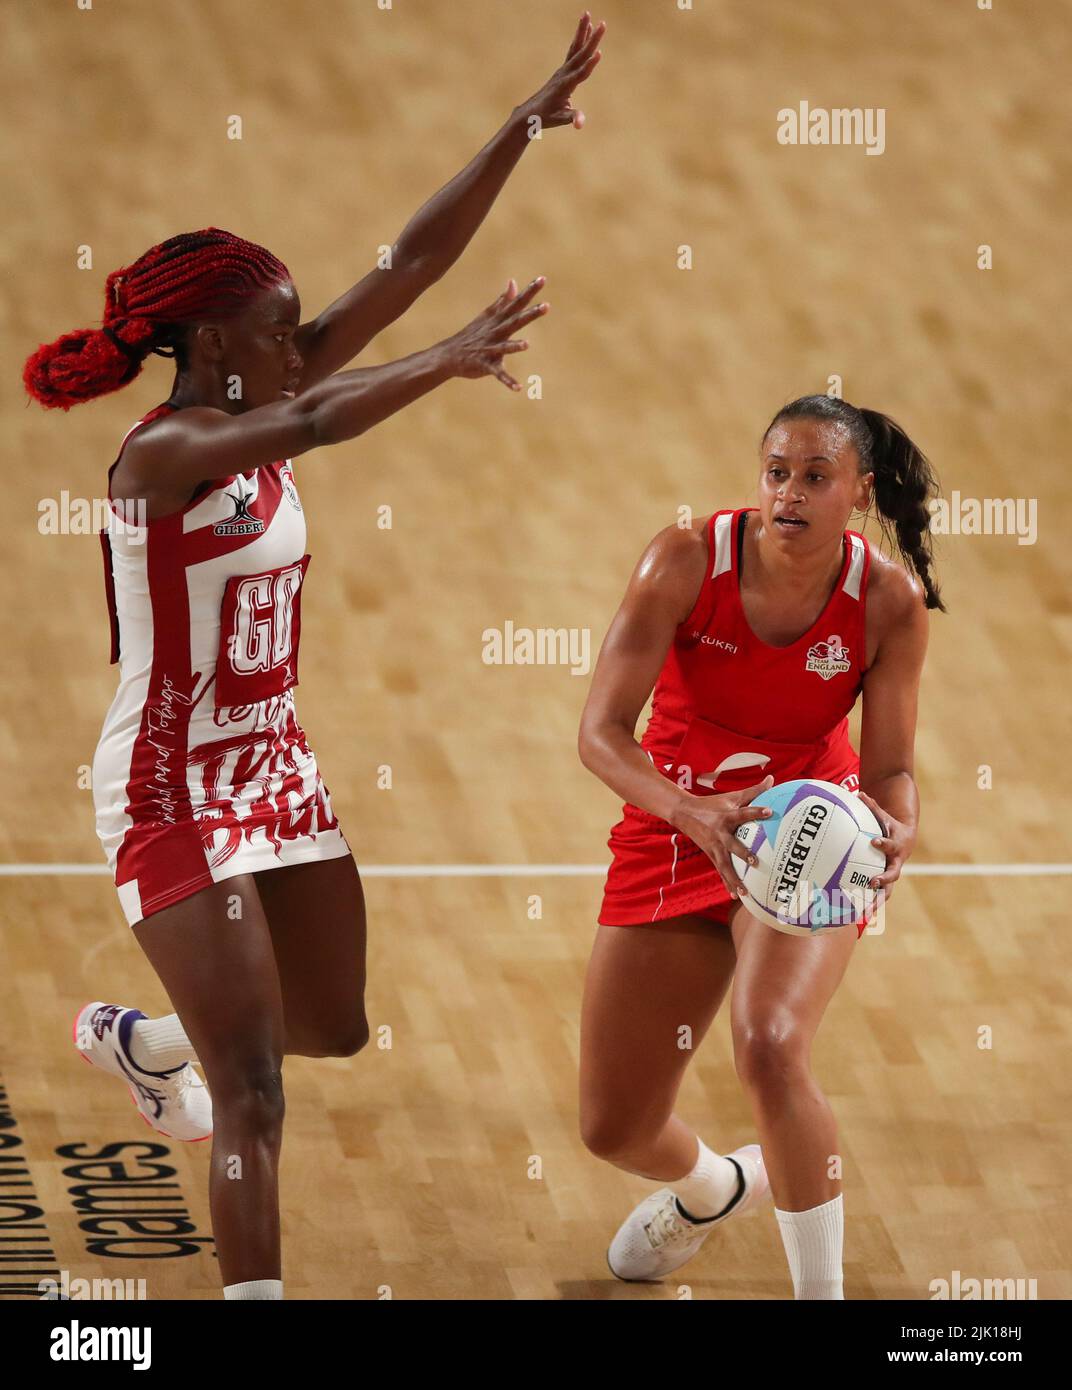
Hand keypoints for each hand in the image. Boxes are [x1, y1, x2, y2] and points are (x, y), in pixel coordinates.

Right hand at [442, 276, 548, 390]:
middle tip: (546, 306)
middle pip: (515, 321)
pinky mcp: (485, 365)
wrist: (449, 355)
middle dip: (530, 314)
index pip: (516, 303)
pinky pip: (498, 373)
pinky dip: (508, 381)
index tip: (543, 279)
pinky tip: (518, 388)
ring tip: (526, 345)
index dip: (530, 291)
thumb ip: (503, 300)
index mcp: (498, 320)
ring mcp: (490, 348)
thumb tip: (513, 282)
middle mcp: (495, 332)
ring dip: (515, 346)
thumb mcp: (488, 315)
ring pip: (504, 347)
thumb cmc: (473, 334)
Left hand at [515, 11, 604, 132]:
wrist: (530, 112)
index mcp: (565, 86)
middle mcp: (564, 74)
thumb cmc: (546, 117)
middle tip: (603, 24)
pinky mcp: (563, 69)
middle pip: (580, 54)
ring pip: (575, 47)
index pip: (580, 73)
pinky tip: (586, 27)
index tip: (599, 52)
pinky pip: (573, 50)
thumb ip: (572, 118)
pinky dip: (580, 38)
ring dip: (582, 31)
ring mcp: (563, 70)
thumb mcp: (560, 120)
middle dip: (592, 39)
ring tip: (588, 14)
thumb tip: (580, 124)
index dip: (590, 65)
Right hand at [675, 774, 775, 899]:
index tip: (769, 811)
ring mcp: (714, 847)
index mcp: (727, 816)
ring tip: (745, 891)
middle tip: (756, 862)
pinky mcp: (711, 855)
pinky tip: (737, 896)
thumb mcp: (732, 796)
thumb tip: (773, 779)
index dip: (756, 811)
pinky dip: (728, 884)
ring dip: (734, 879)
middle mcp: (720, 833)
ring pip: (725, 865)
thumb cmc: (713, 804)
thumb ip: (754, 791)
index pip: (744, 813)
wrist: (684, 813)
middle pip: (732, 845)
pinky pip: (721, 871)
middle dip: (743, 854)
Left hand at [856, 789, 914, 905]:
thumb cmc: (890, 824)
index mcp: (896, 847)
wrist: (905, 838)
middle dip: (882, 881)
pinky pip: (876, 894)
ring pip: (885, 892)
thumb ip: (872, 806)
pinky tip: (853, 914)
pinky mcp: (884, 881)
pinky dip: (867, 903)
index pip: (890, 844)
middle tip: (872, 884)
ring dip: (876, 902)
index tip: (874, 841)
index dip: (883, 843)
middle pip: (892, 875)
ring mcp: (890, 874)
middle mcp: (895, 863)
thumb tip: (859, 792)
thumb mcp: (883, 815)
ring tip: (864, 912)